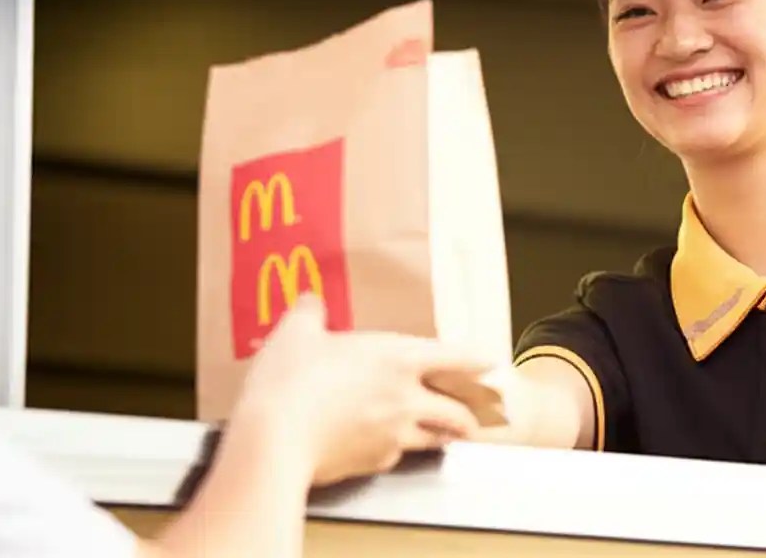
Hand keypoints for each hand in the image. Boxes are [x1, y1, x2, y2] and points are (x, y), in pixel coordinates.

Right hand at [228, 294, 493, 484]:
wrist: (274, 441)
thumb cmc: (290, 381)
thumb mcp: (295, 332)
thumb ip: (309, 313)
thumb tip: (312, 301)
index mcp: (398, 359)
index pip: (452, 358)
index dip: (474, 360)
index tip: (491, 363)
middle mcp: (406, 399)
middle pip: (454, 410)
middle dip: (467, 413)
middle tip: (472, 416)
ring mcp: (394, 435)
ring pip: (433, 439)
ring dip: (442, 436)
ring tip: (445, 436)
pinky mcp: (374, 463)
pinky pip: (395, 456)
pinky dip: (396, 451)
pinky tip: (387, 448)